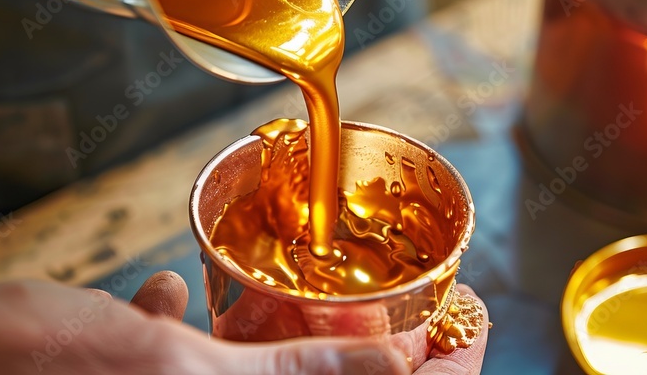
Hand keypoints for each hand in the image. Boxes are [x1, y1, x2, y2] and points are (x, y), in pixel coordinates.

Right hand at [0, 271, 487, 374]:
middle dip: (361, 337)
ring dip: (280, 323)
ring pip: (266, 365)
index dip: (447, 370)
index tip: (472, 321)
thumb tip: (406, 366)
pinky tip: (174, 291)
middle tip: (381, 289)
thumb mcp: (182, 374)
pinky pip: (200, 357)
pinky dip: (204, 323)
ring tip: (288, 280)